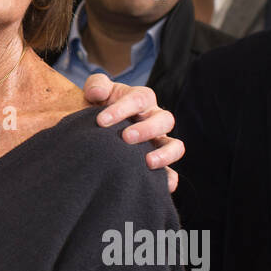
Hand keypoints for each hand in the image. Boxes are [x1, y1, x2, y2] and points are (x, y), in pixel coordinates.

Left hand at [83, 74, 182, 192]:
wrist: (95, 130)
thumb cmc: (98, 108)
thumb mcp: (96, 92)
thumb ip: (96, 85)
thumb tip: (97, 93)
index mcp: (141, 99)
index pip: (139, 99)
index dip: (122, 109)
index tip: (101, 121)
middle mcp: (154, 119)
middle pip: (164, 120)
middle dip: (146, 129)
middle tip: (126, 138)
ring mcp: (158, 142)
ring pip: (175, 145)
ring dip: (165, 154)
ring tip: (147, 162)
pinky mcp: (157, 163)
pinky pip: (171, 173)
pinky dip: (169, 179)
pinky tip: (163, 186)